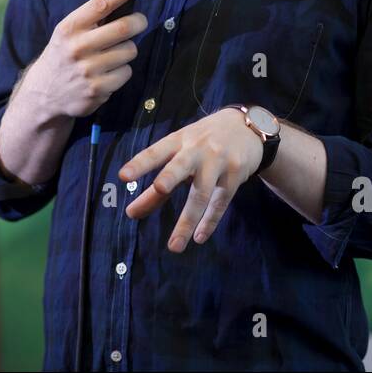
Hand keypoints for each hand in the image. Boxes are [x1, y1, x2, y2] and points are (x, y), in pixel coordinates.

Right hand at [24, 0, 148, 119]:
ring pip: (129, 50)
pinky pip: (127, 72)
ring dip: (128, 49)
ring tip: (113, 54)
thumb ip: (91, 17)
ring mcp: (88, 70)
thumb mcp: (67, 32)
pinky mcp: (97, 89)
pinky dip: (123, 71)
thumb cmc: (63, 55)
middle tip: (139, 22)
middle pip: (124, 27)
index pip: (102, 3)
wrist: (44, 92)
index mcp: (70, 27)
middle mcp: (78, 47)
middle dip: (139, 22)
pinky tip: (108, 73)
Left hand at [118, 106, 263, 251]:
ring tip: (174, 245)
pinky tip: (198, 237)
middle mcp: (198, 149)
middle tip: (159, 188)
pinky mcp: (235, 175)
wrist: (248, 127)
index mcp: (179, 140)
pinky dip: (209, 221)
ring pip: (202, 193)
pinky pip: (221, 202)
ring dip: (188, 220)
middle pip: (182, 165)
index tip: (123, 176)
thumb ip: (158, 185)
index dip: (141, 163)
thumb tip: (132, 213)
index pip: (156, 152)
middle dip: (171, 176)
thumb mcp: (181, 153)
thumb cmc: (204, 141)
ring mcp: (218, 162)